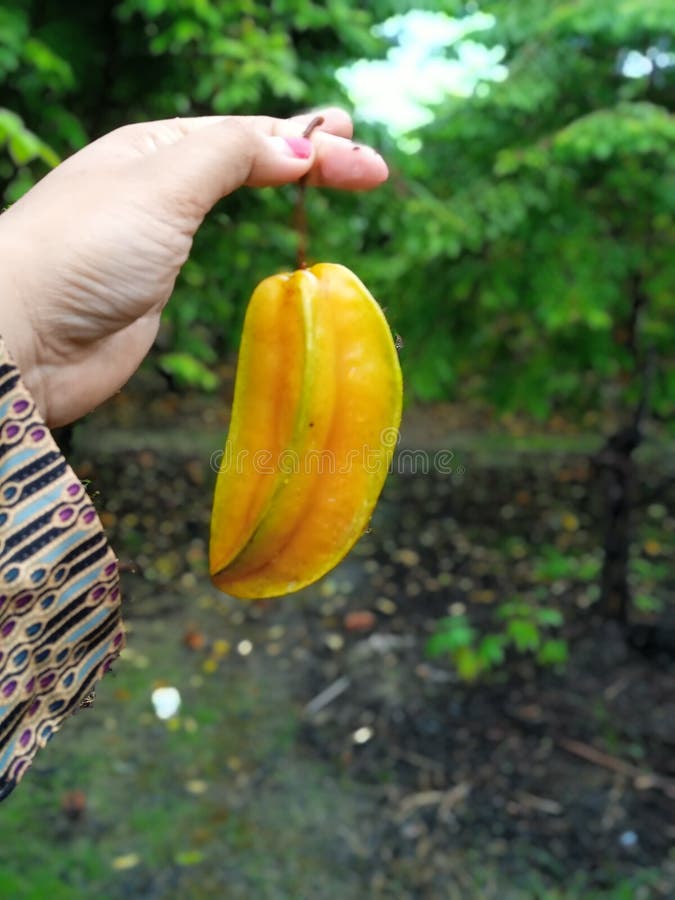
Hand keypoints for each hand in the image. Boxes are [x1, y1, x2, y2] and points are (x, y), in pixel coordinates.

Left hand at [0, 108, 387, 426]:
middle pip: (251, 161)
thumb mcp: (163, 184)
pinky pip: (220, 248)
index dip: (311, 143)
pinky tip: (272, 230)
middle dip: (311, 160)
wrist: (26, 338)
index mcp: (156, 147)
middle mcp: (159, 185)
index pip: (250, 134)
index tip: (363, 158)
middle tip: (369, 168)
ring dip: (285, 190)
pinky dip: (255, 235)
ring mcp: (160, 237)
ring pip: (237, 202)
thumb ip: (231, 156)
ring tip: (330, 180)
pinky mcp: (160, 285)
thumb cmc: (84, 251)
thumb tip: (298, 147)